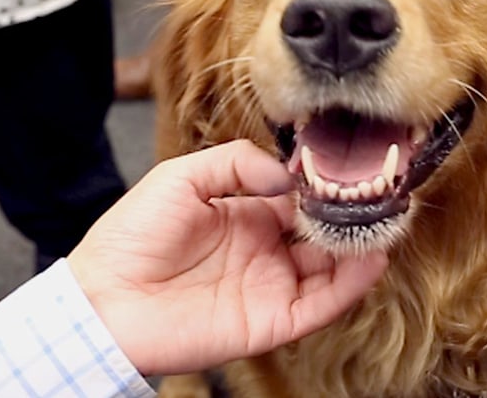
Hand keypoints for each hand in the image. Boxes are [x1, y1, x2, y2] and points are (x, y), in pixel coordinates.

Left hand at [67, 140, 388, 375]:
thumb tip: (287, 172)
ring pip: (331, 269)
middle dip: (350, 214)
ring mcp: (270, 287)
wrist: (104, 300)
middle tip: (377, 194)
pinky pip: (321, 305)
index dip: (323, 185)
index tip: (349, 167)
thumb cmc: (131, 238)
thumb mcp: (180, 178)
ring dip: (359, 247)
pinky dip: (351, 286)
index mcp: (246, 216)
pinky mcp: (271, 322)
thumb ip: (234, 163)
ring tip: (382, 222)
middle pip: (323, 233)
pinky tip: (370, 260)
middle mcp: (264, 251)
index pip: (299, 199)